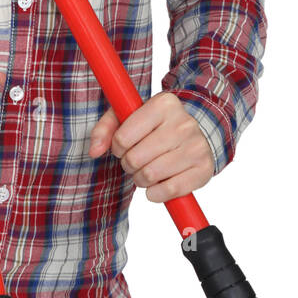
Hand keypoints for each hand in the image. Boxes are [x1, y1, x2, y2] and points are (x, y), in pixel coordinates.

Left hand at [87, 91, 214, 199]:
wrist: (195, 133)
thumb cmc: (155, 126)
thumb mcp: (127, 116)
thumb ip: (105, 129)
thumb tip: (94, 150)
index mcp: (164, 104)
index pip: (123, 137)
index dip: (117, 147)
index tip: (124, 145)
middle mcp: (183, 123)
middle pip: (135, 158)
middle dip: (129, 164)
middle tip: (135, 160)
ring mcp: (196, 146)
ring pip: (151, 175)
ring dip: (141, 179)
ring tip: (146, 170)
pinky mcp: (204, 168)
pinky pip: (170, 190)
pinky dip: (156, 193)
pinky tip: (157, 184)